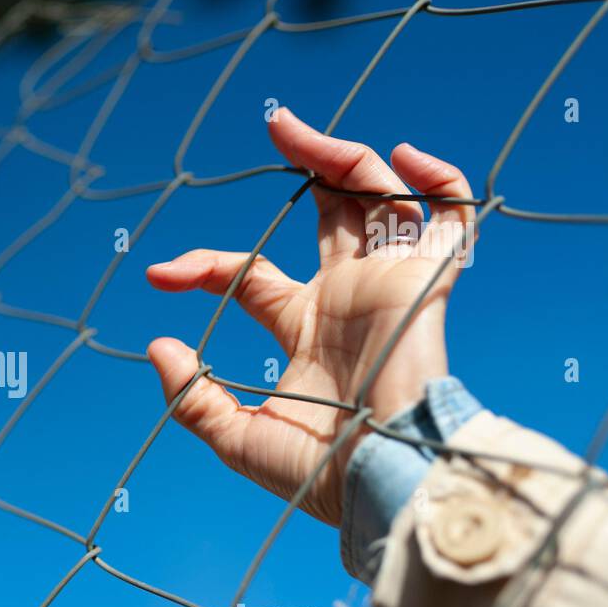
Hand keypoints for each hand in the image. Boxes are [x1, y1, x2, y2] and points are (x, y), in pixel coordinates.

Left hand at [146, 108, 475, 524]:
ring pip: (375, 197)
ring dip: (341, 155)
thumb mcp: (237, 437)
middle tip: (273, 124)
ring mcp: (388, 284)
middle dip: (306, 164)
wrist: (385, 482)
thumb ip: (191, 396)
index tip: (155, 275)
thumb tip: (156, 346)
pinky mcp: (429, 281)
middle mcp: (346, 296)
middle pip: (330, 211)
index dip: (202, 266)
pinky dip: (438, 181)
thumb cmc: (319, 472)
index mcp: (304, 327)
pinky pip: (451, 217)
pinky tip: (399, 158)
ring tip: (291, 126)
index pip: (250, 274)